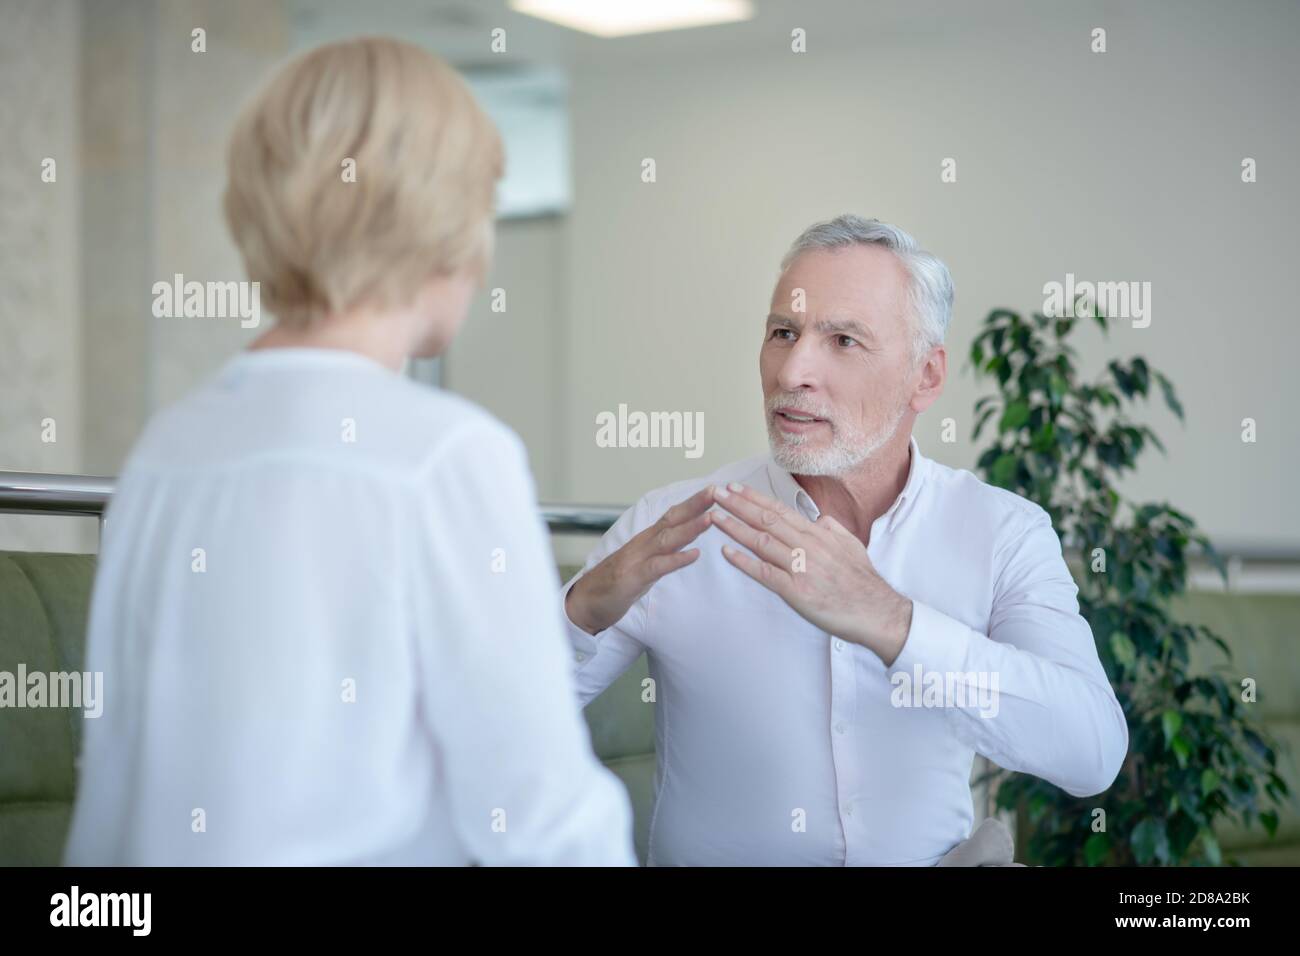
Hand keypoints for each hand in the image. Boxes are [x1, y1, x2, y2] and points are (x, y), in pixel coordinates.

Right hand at [565, 486, 715, 634]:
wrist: (585, 602)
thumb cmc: (615, 583)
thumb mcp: (643, 563)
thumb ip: (662, 550)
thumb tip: (685, 541)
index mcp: (647, 539)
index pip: (674, 516)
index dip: (694, 503)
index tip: (715, 491)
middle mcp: (643, 544)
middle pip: (672, 520)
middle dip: (696, 505)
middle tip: (717, 491)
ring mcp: (637, 559)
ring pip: (667, 539)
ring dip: (690, 528)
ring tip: (711, 518)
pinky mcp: (632, 578)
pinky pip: (657, 567)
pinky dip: (676, 560)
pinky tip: (694, 555)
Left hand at [709, 482, 912, 664]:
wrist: (876, 611)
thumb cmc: (861, 581)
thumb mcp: (850, 545)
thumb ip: (831, 530)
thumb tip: (817, 519)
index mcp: (817, 534)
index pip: (779, 510)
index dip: (754, 498)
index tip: (734, 488)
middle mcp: (807, 546)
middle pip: (766, 520)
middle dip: (738, 505)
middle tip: (715, 493)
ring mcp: (801, 568)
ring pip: (762, 542)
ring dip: (735, 528)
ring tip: (714, 517)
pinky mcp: (797, 591)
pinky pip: (765, 573)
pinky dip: (744, 562)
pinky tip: (727, 553)